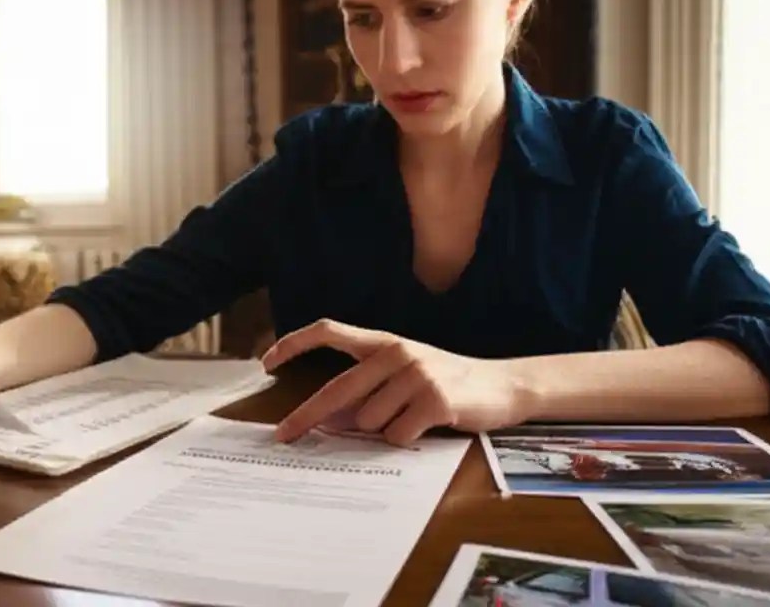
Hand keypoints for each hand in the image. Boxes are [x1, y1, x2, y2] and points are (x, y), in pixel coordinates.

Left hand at [261, 320, 533, 446]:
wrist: (503, 386)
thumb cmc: (444, 383)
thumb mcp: (402, 374)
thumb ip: (367, 388)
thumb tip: (325, 419)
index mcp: (382, 342)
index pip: (329, 331)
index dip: (294, 343)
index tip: (266, 362)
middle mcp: (395, 352)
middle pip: (336, 389)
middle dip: (305, 416)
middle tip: (282, 436)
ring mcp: (415, 374)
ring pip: (368, 421)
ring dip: (381, 431)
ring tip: (411, 420)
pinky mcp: (434, 399)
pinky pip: (397, 434)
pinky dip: (405, 439)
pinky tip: (427, 426)